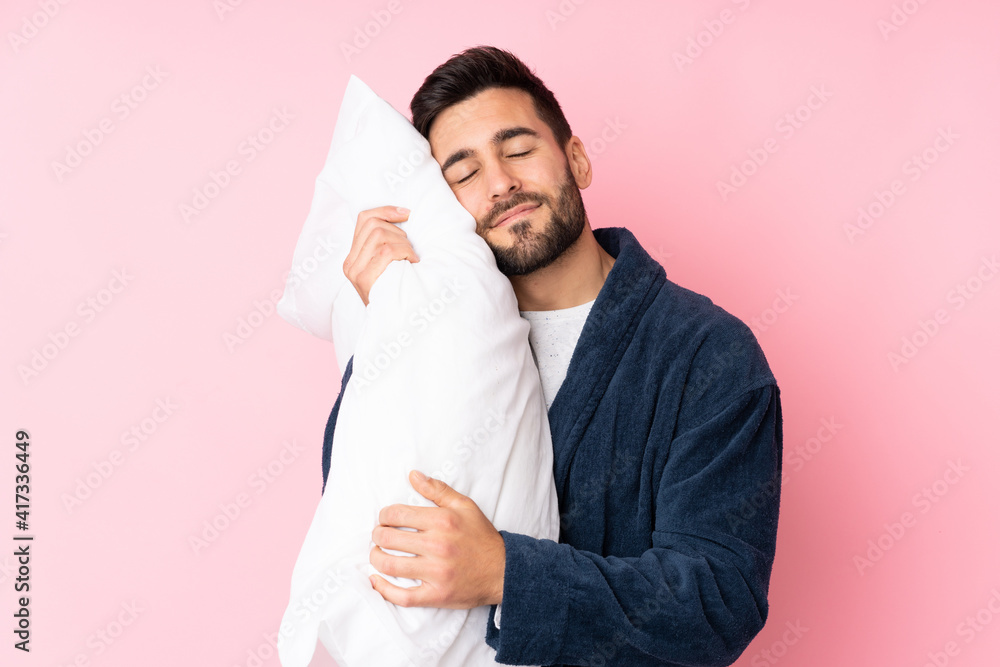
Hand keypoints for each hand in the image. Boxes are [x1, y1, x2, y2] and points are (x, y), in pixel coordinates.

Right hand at [343, 205, 418, 305]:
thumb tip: (402, 216)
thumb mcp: (388, 266)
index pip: (364, 218)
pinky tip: (412, 264)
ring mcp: (355, 271)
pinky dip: (405, 253)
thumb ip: (385, 247)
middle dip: (399, 232)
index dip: (386, 210)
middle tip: (410, 251)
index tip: (407, 213)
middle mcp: (349, 262)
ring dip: (403, 244)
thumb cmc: (396, 292)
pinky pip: (386, 251)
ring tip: (411, 259)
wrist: (392, 326)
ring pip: (380, 235)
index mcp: (353, 256)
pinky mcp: (364, 279)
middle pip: (374, 225)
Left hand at [369, 470, 504, 608]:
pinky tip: (376, 580)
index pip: (397, 515)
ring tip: (377, 553)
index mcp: (442, 521)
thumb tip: (412, 475)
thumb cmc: (481, 536)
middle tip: (379, 535)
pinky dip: (384, 589)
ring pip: (390, 566)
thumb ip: (437, 489)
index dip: (384, 516)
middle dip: (378, 535)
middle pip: (388, 539)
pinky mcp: (436, 595)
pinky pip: (403, 596)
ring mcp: (436, 573)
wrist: (504, 570)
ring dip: (376, 558)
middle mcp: (437, 546)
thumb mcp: (465, 506)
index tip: (385, 519)